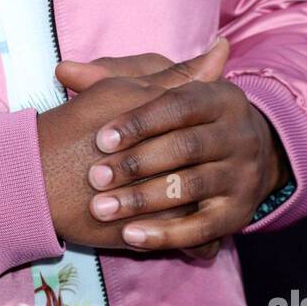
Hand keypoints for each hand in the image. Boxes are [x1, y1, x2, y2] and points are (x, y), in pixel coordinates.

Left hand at [59, 39, 288, 252]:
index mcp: (219, 96)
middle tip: (94, 177)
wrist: (243, 155)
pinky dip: (166, 233)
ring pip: (191, 187)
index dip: (138, 121)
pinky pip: (203, 227)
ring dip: (144, 199)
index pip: (177, 104)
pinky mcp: (239, 213)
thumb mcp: (157, 91)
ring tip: (102, 208)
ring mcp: (242, 175)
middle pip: (185, 147)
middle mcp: (238, 134)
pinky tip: (130, 235)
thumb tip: (63, 70)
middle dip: (136, 163)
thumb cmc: (183, 117)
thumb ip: (111, 79)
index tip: (100, 138)